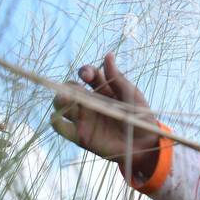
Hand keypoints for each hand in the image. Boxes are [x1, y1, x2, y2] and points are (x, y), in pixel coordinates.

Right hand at [49, 52, 161, 177]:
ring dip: (60, 100)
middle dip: (69, 87)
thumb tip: (108, 54)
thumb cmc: (141, 117)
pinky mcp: (80, 135)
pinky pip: (61, 127)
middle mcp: (90, 101)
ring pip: (62, 104)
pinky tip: (58, 117)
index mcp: (103, 88)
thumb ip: (117, 78)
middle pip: (70, 88)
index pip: (87, 74)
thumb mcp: (132, 95)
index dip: (84, 72)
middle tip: (74, 92)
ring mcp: (83, 117)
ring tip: (65, 100)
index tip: (87, 75)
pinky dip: (55, 121)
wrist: (144, 144)